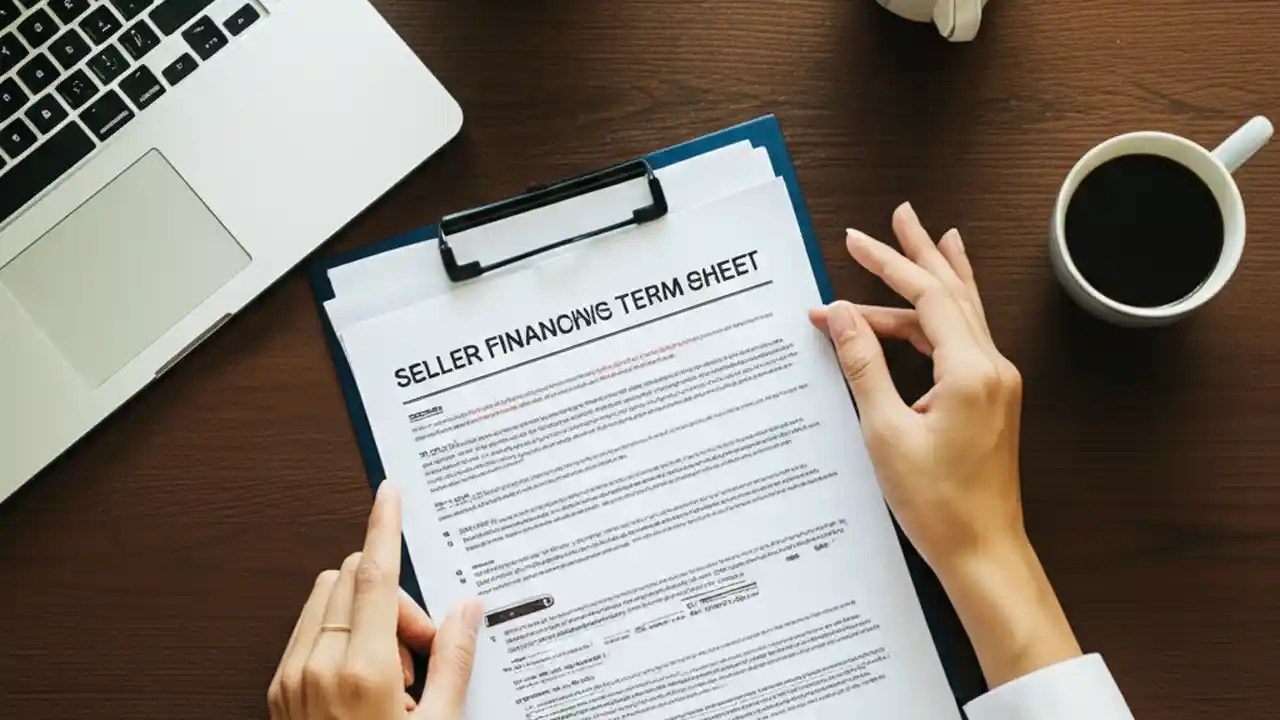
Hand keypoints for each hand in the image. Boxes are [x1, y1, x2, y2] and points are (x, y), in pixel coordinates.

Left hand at [268, 484, 483, 718]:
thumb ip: (454, 662)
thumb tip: (468, 612)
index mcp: (362, 673)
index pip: (374, 576)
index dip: (384, 527)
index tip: (389, 495)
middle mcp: (318, 667)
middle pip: (353, 579)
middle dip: (394, 600)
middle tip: (418, 649)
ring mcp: (292, 678)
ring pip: (326, 598)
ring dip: (366, 616)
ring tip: (392, 673)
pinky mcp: (278, 689)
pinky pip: (308, 630)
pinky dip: (342, 637)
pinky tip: (366, 682)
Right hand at [810, 202, 1080, 686]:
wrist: (983, 551)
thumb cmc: (938, 503)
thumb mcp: (885, 430)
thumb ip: (863, 365)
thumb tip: (838, 316)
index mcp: (970, 371)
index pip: (926, 296)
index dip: (888, 265)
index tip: (855, 242)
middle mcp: (992, 368)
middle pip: (952, 292)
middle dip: (919, 253)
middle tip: (898, 215)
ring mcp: (996, 383)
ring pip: (961, 313)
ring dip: (935, 277)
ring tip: (924, 238)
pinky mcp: (991, 398)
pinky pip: (966, 338)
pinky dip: (945, 312)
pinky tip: (940, 301)